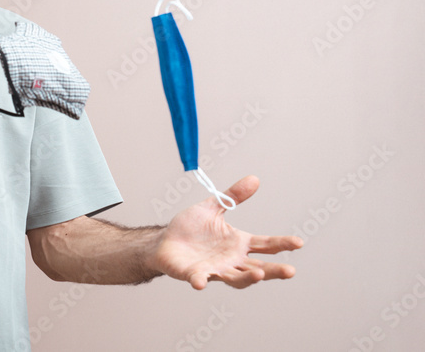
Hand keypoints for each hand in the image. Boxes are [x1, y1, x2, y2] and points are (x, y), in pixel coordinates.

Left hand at [151, 175, 302, 289]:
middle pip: (258, 268)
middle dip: (273, 271)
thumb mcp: (212, 208)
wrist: (164, 241)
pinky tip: (201, 282)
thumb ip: (232, 197)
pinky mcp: (194, 274)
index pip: (265, 245)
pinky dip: (201, 281)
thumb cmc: (190, 228)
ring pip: (236, 278)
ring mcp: (214, 269)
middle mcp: (231, 260)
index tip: (299, 242)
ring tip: (258, 274)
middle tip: (290, 271)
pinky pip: (199, 279)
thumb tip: (254, 179)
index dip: (282, 244)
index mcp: (239, 243)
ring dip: (247, 278)